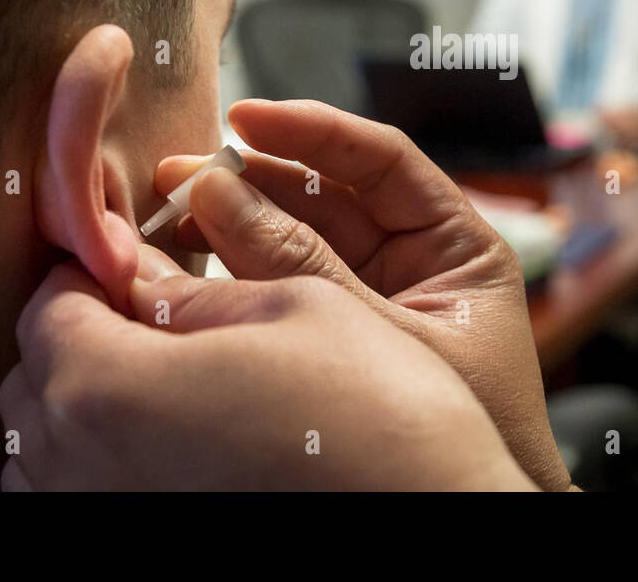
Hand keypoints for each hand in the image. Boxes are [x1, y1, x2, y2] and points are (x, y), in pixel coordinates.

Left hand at [0, 255, 535, 490]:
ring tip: (162, 381)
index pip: (48, 305)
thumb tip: (139, 273)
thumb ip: (195, 290)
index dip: (92, 267)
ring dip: (81, 404)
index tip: (130, 259)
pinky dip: (96, 464)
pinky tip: (167, 448)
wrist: (432, 526)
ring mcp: (95, 524)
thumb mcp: (297, 310)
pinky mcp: (120, 553)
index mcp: (108, 388)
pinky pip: (72, 499)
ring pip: (42, 451)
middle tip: (149, 311)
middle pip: (32, 379)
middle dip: (79, 332)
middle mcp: (78, 471)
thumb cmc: (377, 421)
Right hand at [156, 99, 572, 491]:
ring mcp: (372, 298)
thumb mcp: (383, 334)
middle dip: (254, 179)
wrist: (470, 518)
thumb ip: (303, 270)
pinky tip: (185, 256)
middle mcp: (414, 262)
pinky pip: (279, 288)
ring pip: (293, 239)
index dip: (312, 131)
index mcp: (458, 246)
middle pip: (326, 195)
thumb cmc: (465, 426)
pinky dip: (234, 271)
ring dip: (232, 221)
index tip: (245, 118)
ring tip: (167, 213)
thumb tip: (216, 195)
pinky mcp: (335, 337)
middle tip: (180, 174)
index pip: (382, 160)